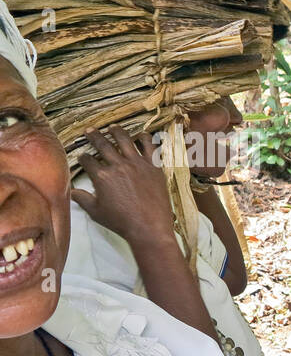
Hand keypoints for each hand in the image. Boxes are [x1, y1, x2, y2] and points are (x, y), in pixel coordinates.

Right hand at [72, 127, 175, 246]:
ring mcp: (138, 164)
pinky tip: (142, 135)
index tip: (82, 156)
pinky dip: (145, 139)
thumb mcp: (96, 212)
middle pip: (103, 145)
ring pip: (125, 140)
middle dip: (94, 136)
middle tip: (90, 130)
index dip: (83, 157)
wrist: (149, 227)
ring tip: (113, 127)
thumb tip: (72, 192)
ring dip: (117, 132)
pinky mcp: (154, 167)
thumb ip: (83, 199)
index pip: (88, 160)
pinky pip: (150, 147)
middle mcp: (118, 166)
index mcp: (102, 176)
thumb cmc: (122, 222)